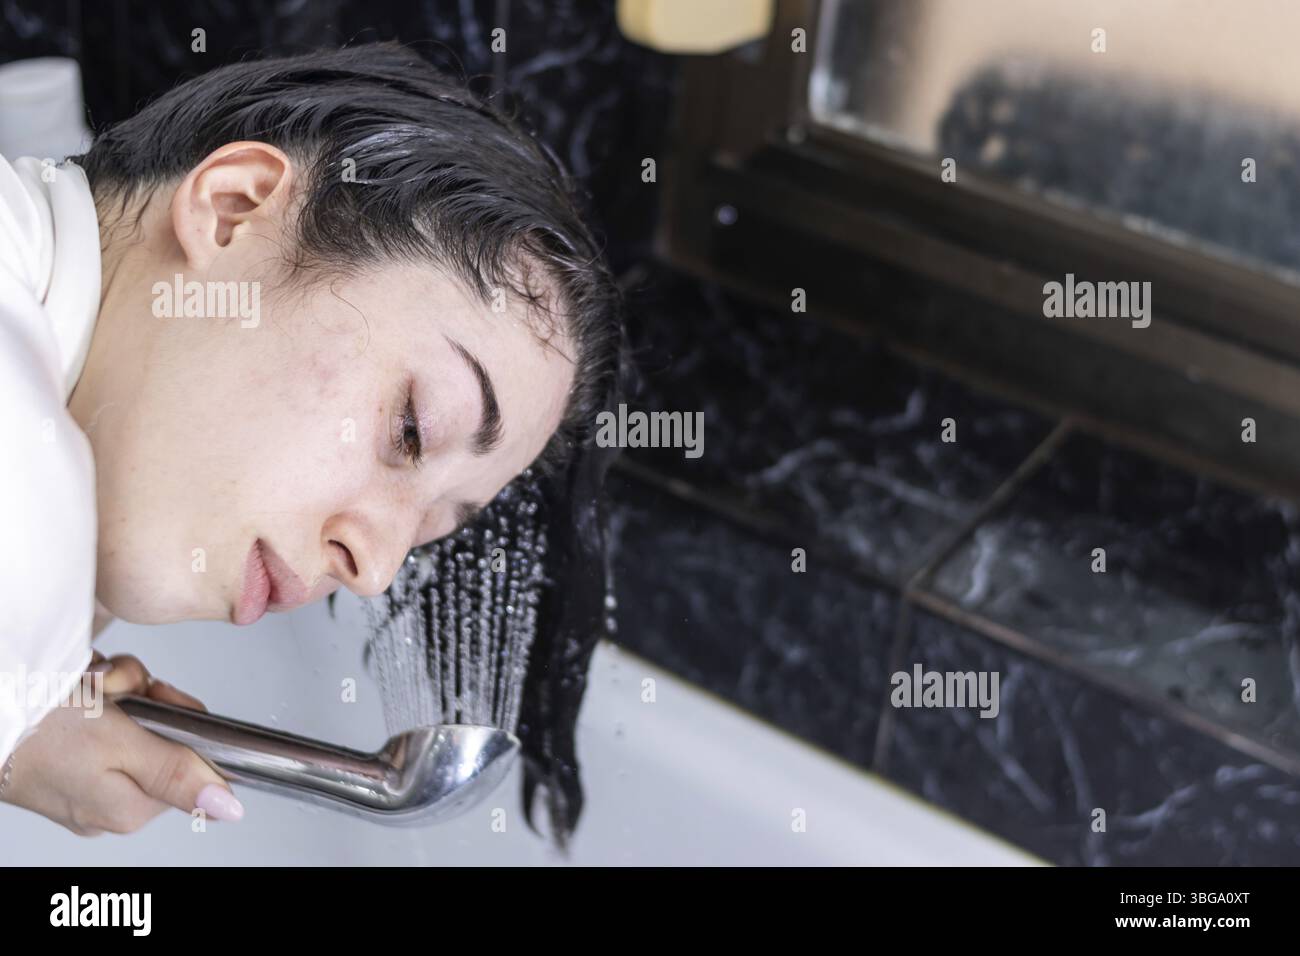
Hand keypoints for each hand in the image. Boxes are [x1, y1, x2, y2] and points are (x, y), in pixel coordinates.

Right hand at [0, 653, 244, 834]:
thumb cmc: (38, 731)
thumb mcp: (119, 744)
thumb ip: (176, 772)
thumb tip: (229, 808)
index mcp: (131, 809)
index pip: (192, 756)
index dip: (178, 715)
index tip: (153, 696)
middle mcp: (111, 802)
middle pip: (163, 732)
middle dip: (143, 697)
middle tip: (112, 689)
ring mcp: (87, 780)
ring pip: (134, 716)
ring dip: (117, 689)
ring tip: (86, 687)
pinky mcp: (67, 758)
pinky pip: (102, 718)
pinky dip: (93, 693)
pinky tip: (74, 689)